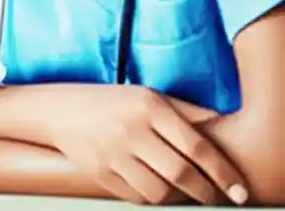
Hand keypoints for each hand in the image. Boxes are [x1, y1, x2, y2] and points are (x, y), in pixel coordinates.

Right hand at [48, 86, 246, 205]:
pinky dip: (152, 198)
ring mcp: (112, 153)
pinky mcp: (99, 173)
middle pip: (181, 174)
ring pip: (159, 192)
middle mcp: (130, 130)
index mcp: (148, 107)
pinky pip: (137, 198)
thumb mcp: (148, 96)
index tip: (238, 189)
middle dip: (206, 192)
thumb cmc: (110, 102)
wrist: (57, 110)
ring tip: (183, 191)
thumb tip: (223, 131)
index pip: (197, 146)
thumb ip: (187, 113)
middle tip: (216, 197)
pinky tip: (156, 188)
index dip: (223, 172)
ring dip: (178, 198)